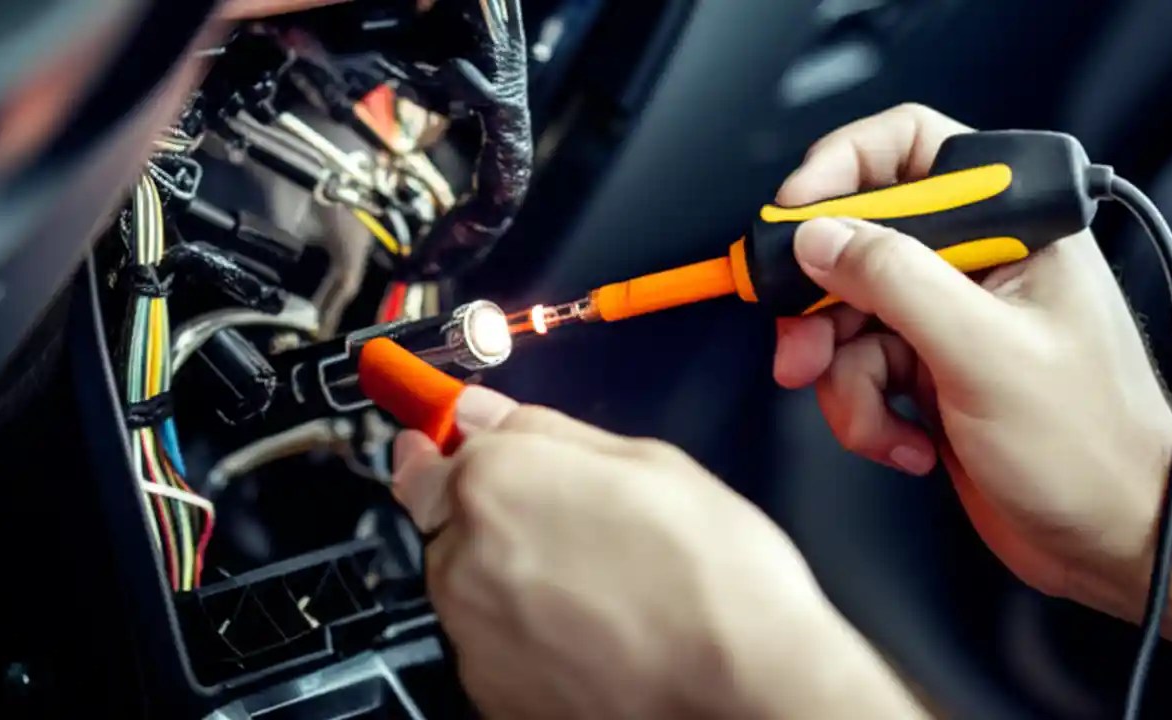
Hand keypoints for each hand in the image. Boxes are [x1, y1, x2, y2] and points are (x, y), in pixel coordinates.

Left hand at [392, 387, 925, 718]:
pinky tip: (594, 633)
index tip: (444, 446)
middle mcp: (464, 561)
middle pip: (451, 527)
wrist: (748, 692)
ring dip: (511, 580)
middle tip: (571, 527)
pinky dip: (527, 638)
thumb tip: (483, 411)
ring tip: (599, 588)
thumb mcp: (649, 463)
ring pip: (471, 590)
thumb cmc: (715, 577)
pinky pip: (494, 648)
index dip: (440, 452)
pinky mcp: (492, 697)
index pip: (422, 458)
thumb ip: (546, 431)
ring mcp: (474, 638)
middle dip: (494, 520)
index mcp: (496, 484)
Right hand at [771, 104, 1171, 627]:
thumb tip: (819, 237)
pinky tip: (907, 443)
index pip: (910, 150)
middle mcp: (975, 264)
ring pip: (844, 317)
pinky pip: (856, 370)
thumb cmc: (1090, 448)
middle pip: (855, 242)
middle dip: (818, 305)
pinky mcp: (926, 371)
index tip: (794, 216)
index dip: (841, 170)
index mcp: (1013, 228)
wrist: (1112, 537)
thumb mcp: (983, 354)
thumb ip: (896, 282)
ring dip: (843, 380)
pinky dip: (864, 413)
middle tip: (798, 350)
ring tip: (877, 423)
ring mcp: (947, 319)